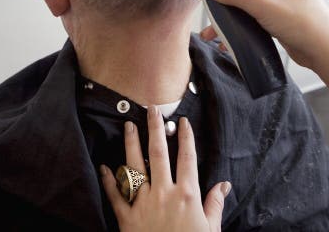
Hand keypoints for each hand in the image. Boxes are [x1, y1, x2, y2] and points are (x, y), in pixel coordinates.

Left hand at [100, 105, 230, 231]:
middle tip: (151, 109)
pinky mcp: (126, 219)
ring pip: (134, 167)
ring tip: (128, 126)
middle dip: (154, 129)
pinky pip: (115, 195)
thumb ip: (214, 204)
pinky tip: (105, 166)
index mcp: (187, 195)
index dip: (185, 137)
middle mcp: (164, 194)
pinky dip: (108, 180)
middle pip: (158, 154)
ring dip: (130, 144)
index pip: (187, 158)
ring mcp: (143, 205)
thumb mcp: (211, 229)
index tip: (182, 122)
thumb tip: (223, 185)